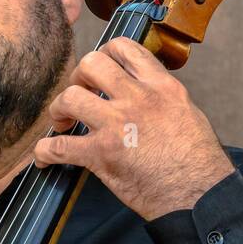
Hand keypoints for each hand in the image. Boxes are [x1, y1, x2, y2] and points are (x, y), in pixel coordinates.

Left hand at [33, 37, 235, 221]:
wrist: (198, 194)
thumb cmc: (198, 163)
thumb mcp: (187, 114)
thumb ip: (162, 100)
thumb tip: (146, 100)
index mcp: (161, 87)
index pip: (125, 48)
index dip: (104, 54)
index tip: (98, 72)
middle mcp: (137, 98)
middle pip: (91, 64)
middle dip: (77, 78)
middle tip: (78, 97)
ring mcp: (117, 124)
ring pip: (70, 97)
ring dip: (58, 109)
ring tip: (61, 123)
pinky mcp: (101, 154)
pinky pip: (58, 146)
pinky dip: (44, 153)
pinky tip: (44, 159)